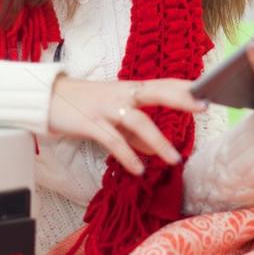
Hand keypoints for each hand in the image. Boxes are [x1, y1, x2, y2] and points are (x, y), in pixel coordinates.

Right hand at [47, 74, 207, 175]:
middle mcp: (120, 94)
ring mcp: (105, 108)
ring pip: (137, 121)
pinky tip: (139, 170)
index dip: (184, 88)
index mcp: (128, 89)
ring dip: (158, 140)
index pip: (162, 84)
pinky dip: (128, 156)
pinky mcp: (89, 123)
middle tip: (203, 106)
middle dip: (180, 97)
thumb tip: (155, 151)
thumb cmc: (82, 105)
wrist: (45, 98)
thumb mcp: (112, 116)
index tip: (208, 91)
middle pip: (155, 92)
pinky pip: (112, 140)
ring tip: (174, 160)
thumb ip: (134, 133)